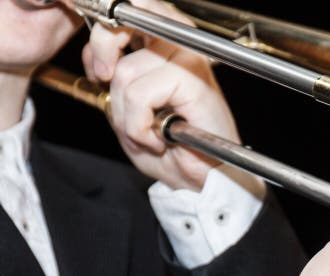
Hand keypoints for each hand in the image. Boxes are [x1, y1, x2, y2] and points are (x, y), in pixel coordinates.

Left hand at [81, 0, 237, 190]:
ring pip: (128, 70)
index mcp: (167, 47)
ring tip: (145, 133)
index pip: (135, 10)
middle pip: (132, 15)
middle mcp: (182, 47)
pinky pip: (141, 93)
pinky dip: (139, 124)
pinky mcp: (196, 83)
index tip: (98, 70)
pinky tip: (158, 139)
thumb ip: (115, 78)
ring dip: (126, 112)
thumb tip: (100, 58)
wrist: (205, 180)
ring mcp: (191, 63)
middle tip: (103, 79)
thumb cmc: (173, 150)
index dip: (104, 32)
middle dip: (105, 45)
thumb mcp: (129, 110)